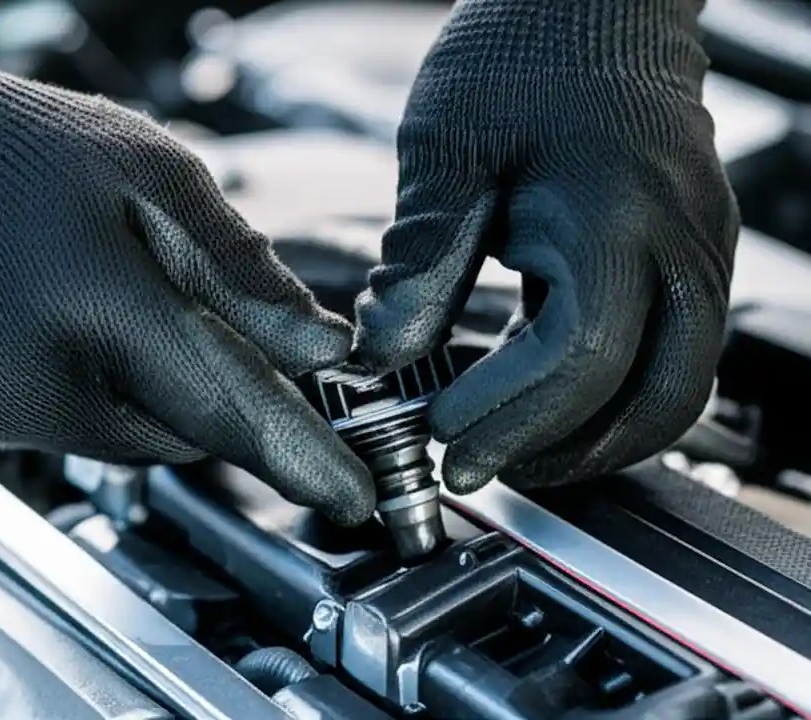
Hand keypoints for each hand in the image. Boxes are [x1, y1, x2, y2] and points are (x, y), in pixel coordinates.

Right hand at [0, 1, 375, 523]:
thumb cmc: (27, 148)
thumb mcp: (156, 174)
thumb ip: (240, 268)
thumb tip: (316, 347)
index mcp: (89, 296)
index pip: (218, 402)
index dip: (294, 453)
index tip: (349, 495)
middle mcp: (30, 370)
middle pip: (176, 426)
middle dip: (208, 388)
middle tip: (183, 307)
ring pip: (127, 433)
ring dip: (150, 389)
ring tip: (108, 298)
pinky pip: (73, 427)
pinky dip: (97, 390)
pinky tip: (67, 319)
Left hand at [354, 0, 738, 493]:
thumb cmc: (522, 49)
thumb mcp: (445, 145)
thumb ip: (421, 256)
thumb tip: (382, 353)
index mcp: (615, 219)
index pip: (578, 358)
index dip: (506, 413)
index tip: (442, 434)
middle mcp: (679, 246)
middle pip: (656, 402)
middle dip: (565, 453)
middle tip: (482, 471)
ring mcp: (699, 252)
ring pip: (677, 392)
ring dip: (597, 439)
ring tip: (512, 454)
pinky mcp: (689, 254)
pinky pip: (673, 355)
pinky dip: (614, 398)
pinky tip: (546, 404)